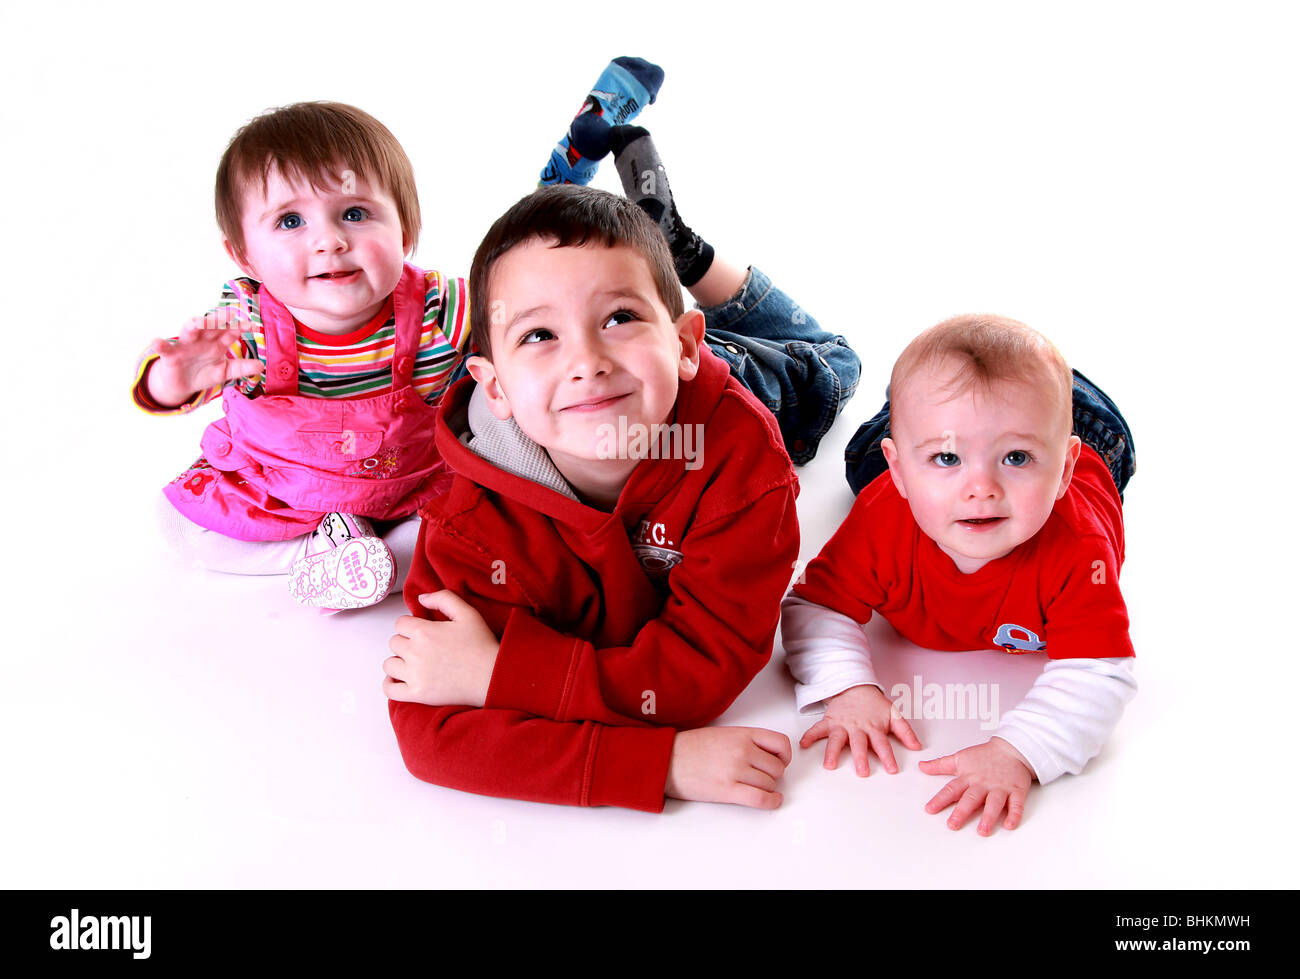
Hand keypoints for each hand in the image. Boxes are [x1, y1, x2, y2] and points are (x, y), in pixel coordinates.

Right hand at [146, 306, 262, 406]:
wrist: (183, 384)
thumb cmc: (205, 372)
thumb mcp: (225, 372)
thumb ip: (242, 368)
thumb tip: (261, 366)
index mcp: (218, 342)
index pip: (231, 331)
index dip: (240, 327)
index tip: (253, 325)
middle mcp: (203, 339)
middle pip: (211, 326)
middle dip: (219, 319)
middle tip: (230, 313)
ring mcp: (186, 345)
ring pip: (189, 330)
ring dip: (193, 324)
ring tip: (198, 321)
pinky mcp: (171, 355)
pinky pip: (165, 348)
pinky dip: (161, 344)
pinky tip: (157, 341)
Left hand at [383, 591, 499, 706]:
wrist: (491, 676)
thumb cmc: (481, 644)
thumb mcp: (467, 613)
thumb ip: (443, 598)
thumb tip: (421, 598)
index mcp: (424, 631)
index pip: (400, 624)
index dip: (411, 625)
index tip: (422, 630)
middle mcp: (415, 652)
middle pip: (394, 642)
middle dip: (406, 642)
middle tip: (423, 646)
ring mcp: (414, 675)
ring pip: (389, 664)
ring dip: (398, 661)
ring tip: (412, 662)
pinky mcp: (417, 693)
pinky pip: (389, 689)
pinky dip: (389, 683)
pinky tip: (399, 679)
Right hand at [665, 727, 791, 808]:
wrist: (666, 759)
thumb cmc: (690, 747)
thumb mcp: (722, 734)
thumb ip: (746, 741)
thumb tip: (767, 756)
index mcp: (742, 734)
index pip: (780, 743)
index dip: (785, 756)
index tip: (780, 762)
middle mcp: (742, 750)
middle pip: (777, 768)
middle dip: (773, 775)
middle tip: (762, 777)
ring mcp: (736, 770)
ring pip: (769, 784)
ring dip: (767, 788)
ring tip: (755, 787)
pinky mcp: (728, 790)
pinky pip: (760, 799)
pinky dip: (771, 802)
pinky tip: (772, 801)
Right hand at [799, 684, 920, 774]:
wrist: (855, 687)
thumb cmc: (874, 705)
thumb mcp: (893, 715)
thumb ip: (905, 731)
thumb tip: (918, 747)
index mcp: (874, 728)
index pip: (882, 744)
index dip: (888, 757)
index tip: (892, 770)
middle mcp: (857, 728)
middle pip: (859, 744)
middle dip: (860, 757)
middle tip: (862, 771)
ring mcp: (842, 725)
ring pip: (837, 739)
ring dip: (832, 752)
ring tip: (829, 764)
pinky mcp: (829, 721)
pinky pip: (818, 728)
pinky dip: (810, 736)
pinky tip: (803, 744)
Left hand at [919, 737, 1034, 834]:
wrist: (1011, 749)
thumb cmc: (985, 756)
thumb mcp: (960, 758)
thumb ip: (940, 765)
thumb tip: (921, 766)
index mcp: (968, 777)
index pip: (951, 789)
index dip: (940, 799)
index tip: (930, 809)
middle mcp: (983, 784)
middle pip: (971, 799)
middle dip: (962, 812)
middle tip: (953, 824)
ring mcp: (1000, 788)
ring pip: (994, 803)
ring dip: (988, 817)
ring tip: (982, 830)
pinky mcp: (1016, 791)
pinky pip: (1016, 804)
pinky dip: (1014, 814)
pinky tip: (1009, 825)